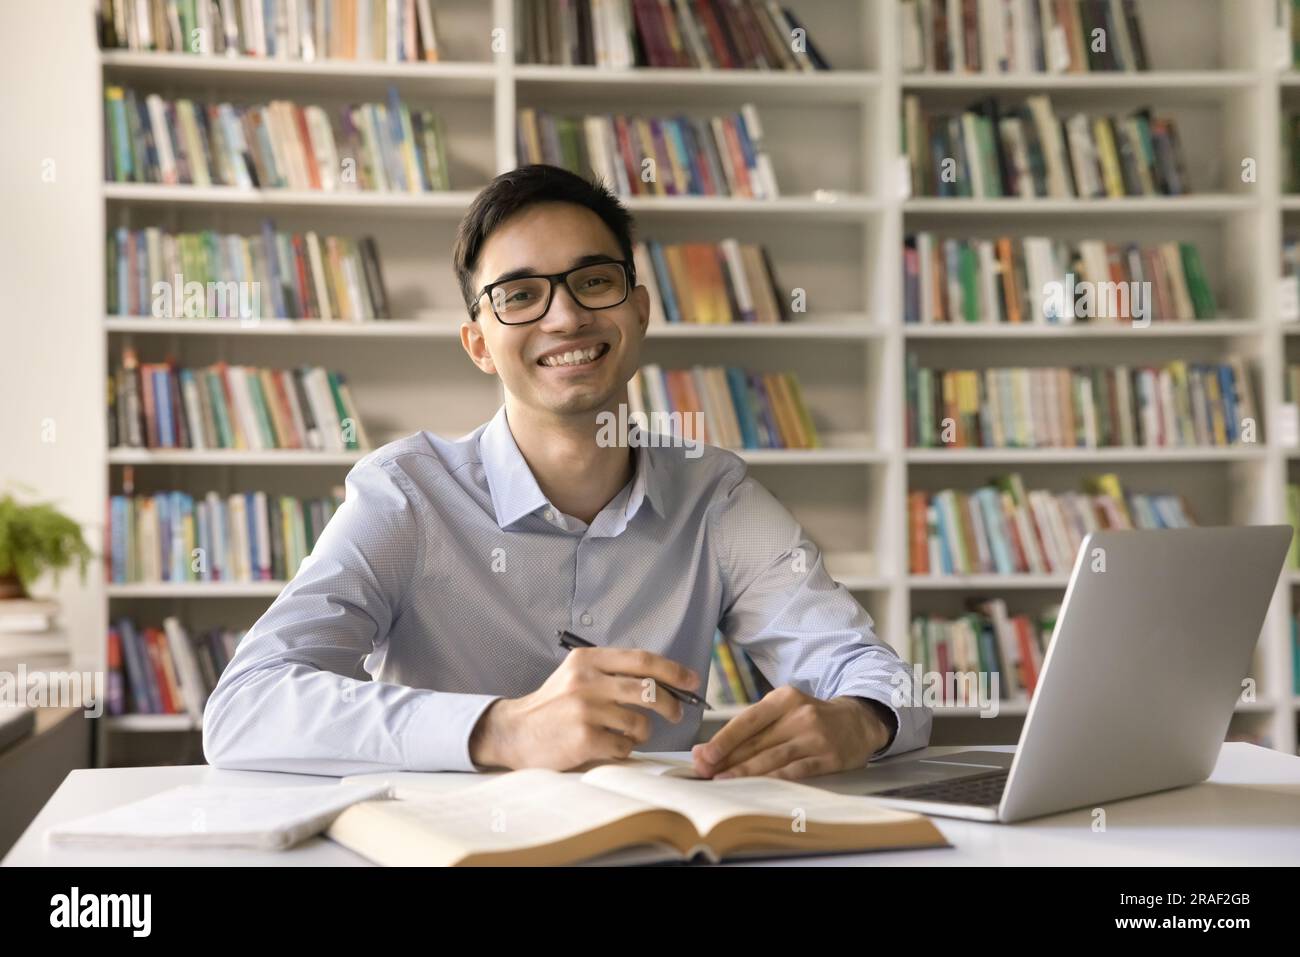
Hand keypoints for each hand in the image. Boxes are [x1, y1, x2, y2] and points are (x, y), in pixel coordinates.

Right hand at [468, 647, 700, 770]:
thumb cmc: (554, 705)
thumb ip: (613, 672)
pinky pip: (625, 746)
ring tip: (626, 734)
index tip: (692, 681)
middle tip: (676, 713)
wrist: (515, 732)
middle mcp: (587, 681)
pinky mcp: (584, 738)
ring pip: (640, 723)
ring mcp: (585, 710)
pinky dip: (623, 749)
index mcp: (588, 660)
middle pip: (649, 690)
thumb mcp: (578, 675)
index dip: (673, 670)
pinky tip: (607, 746)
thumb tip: (664, 680)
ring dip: (641, 732)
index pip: (642, 660)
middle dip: (671, 704)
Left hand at [691, 687, 890, 780]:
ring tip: (723, 783)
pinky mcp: (828, 758)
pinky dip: (774, 780)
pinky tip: (757, 788)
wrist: (858, 721)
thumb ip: (750, 729)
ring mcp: (815, 737)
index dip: (723, 739)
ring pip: (773, 758)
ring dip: (745, 772)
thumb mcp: (784, 711)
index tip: (704, 754)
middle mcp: (800, 715)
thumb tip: (708, 750)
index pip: (747, 720)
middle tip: (705, 772)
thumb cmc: (810, 719)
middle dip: (728, 759)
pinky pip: (795, 772)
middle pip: (757, 742)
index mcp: (784, 698)